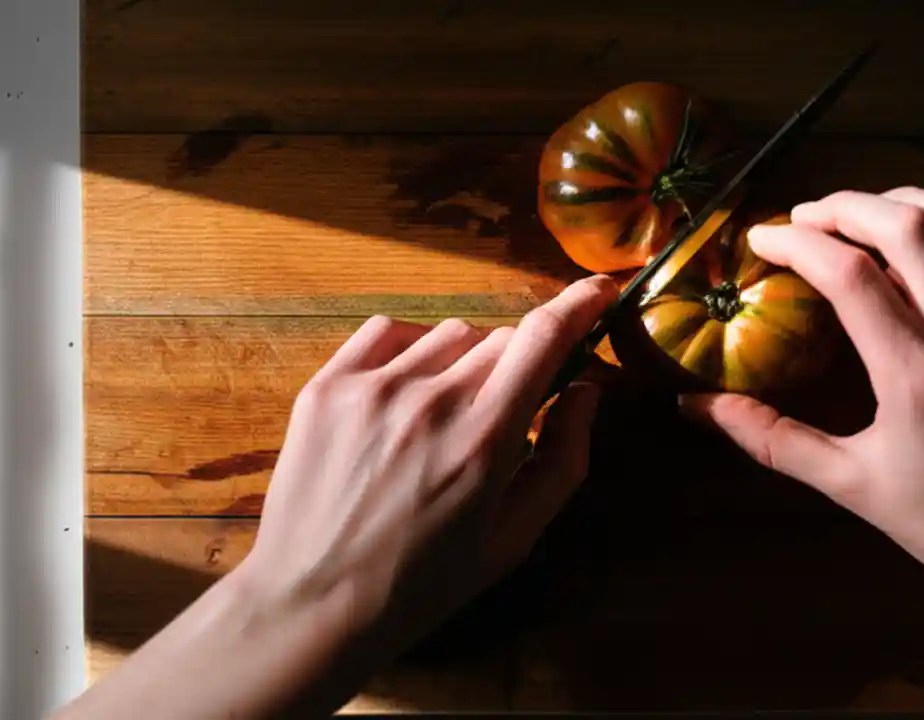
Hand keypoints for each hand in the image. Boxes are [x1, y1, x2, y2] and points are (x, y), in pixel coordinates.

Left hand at [56, 276, 617, 719]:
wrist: (313, 602)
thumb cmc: (425, 582)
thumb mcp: (514, 539)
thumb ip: (563, 459)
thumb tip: (587, 390)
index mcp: (484, 441)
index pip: (544, 338)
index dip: (581, 303)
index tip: (602, 289)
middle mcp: (431, 400)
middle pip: (502, 338)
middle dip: (519, 365)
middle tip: (505, 411)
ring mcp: (373, 387)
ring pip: (450, 333)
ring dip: (466, 360)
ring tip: (447, 414)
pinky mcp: (328, 385)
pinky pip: (390, 331)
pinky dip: (413, 349)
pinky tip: (407, 392)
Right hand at [681, 188, 923, 596]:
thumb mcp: (850, 487)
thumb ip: (772, 439)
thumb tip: (695, 406)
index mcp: (916, 377)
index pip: (851, 275)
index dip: (798, 243)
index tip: (762, 239)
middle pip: (908, 227)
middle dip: (845, 207)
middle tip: (803, 218)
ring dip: (902, 202)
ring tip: (858, 214)